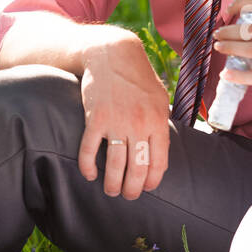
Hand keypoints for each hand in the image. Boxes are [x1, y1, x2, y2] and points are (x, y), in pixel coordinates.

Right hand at [77, 34, 169, 197]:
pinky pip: (89, 151)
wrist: (112, 55)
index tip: (147, 187)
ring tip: (111, 191)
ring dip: (112, 184)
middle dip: (133, 189)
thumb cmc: (138, 78)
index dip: (152, 180)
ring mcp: (116, 122)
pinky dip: (88, 167)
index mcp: (157, 121)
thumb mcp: (160, 98)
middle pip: (137, 169)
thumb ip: (161, 123)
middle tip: (129, 196)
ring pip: (114, 165)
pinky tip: (90, 175)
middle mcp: (138, 124)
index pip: (158, 162)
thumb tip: (163, 148)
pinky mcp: (94, 119)